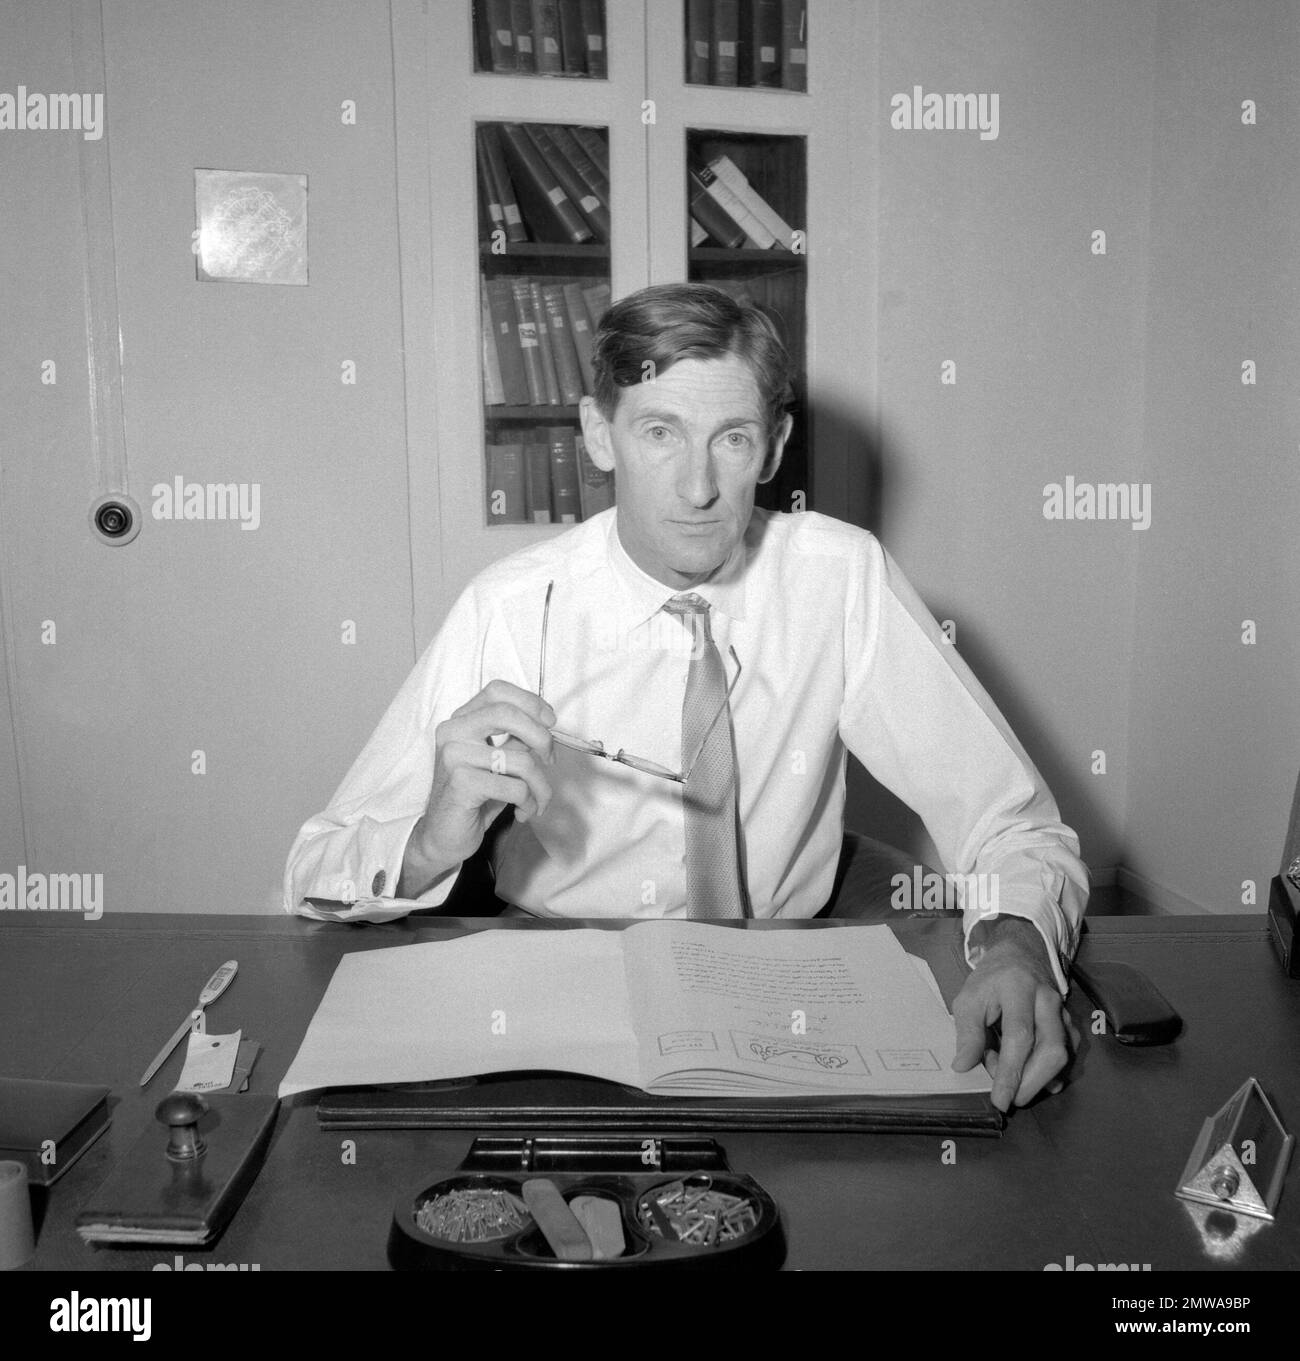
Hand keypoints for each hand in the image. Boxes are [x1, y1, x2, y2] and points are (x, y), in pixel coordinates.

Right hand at [399, 681, 555, 894]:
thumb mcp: (497, 761)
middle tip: (550, 760)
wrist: (442, 837)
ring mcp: (453, 757)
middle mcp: (452, 732)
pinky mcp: (461, 783)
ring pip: (520, 760)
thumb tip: (546, 725)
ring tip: (536, 801)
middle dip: (541, 737)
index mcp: (461, 721)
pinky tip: (522, 813)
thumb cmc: (475, 797)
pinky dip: (528, 803)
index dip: (530, 702)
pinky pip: (515, 787)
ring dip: (540, 786)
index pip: (498, 691)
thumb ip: (514, 739)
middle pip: (508, 714)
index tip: (550, 722)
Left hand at [950, 916, 1079, 1111]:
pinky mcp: (1071, 1024)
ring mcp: (1064, 1012)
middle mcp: (1047, 1000)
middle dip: (1031, 1082)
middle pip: (1051, 1049)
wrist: (1020, 956)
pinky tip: (1034, 1079)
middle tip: (1010, 1099)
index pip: (1019, 1036)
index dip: (1011, 1071)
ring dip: (1040, 1078)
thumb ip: (967, 1033)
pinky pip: (1070, 1055)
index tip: (1000, 1099)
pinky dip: (1053, 1074)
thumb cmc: (990, 981)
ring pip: (1064, 1055)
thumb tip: (963, 1067)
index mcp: (1017, 988)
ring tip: (1014, 1080)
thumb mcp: (969, 999)